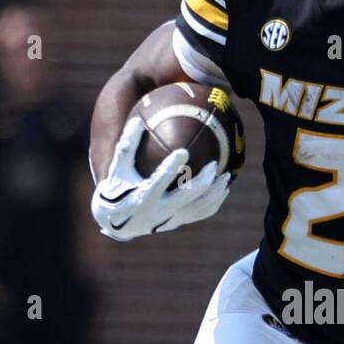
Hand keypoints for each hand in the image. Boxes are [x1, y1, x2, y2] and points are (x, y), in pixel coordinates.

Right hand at [91, 115, 229, 240]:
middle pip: (186, 197)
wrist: (116, 222)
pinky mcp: (176, 224)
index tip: (183, 151)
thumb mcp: (118, 168)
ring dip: (214, 194)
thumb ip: (128, 145)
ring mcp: (169, 220)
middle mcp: (157, 211)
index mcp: (142, 196)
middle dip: (203, 182)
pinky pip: (199, 215)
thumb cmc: (117, 189)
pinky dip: (212, 204)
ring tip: (227, 177)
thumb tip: (137, 119)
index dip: (171, 167)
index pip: (158, 181)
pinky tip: (223, 191)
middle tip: (214, 165)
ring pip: (197, 208)